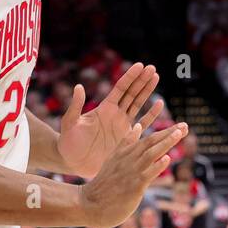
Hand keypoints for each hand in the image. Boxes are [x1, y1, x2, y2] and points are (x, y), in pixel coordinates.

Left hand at [58, 61, 163, 177]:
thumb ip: (76, 106)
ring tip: (156, 77)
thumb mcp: (70, 122)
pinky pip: (143, 124)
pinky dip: (151, 114)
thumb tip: (78, 87)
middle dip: (142, 80)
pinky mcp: (127, 138)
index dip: (130, 77)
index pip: (120, 88)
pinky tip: (159, 103)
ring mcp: (122, 125)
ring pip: (138, 104)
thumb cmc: (68, 142)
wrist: (73, 162)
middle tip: (152, 68)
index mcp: (104, 108)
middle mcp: (115, 114)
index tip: (140, 65)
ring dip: (147, 91)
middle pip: (132, 93)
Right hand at [79, 120, 186, 227]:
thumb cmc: (103, 184)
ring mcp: (130, 172)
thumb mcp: (113, 158)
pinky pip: (147, 174)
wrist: (88, 204)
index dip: (165, 131)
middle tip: (186, 126)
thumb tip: (138, 126)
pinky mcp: (133, 186)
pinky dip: (157, 166)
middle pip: (151, 142)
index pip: (148, 138)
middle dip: (169, 133)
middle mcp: (128, 159)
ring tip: (179, 134)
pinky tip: (167, 159)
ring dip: (166, 143)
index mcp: (124, 152)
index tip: (182, 126)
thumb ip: (126, 143)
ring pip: (151, 154)